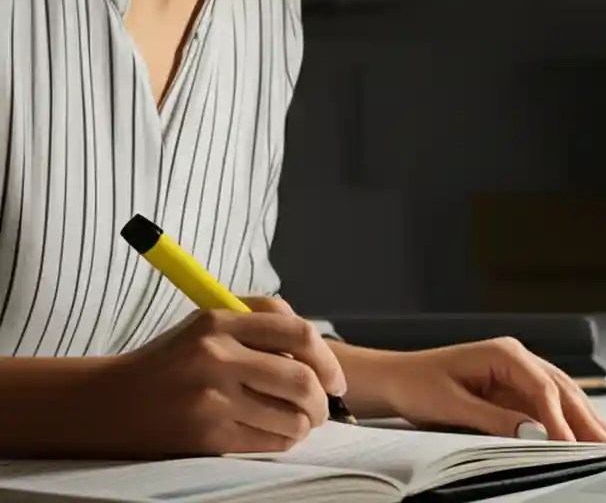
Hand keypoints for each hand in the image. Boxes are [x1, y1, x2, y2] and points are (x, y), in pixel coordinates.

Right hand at [98, 297, 346, 455]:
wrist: (112, 402)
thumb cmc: (173, 361)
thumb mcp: (209, 326)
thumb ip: (260, 325)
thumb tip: (319, 351)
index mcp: (220, 322)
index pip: (298, 333)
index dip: (327, 359)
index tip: (335, 380)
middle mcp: (217, 356)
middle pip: (302, 379)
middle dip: (323, 400)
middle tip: (323, 410)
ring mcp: (213, 397)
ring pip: (291, 417)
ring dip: (306, 424)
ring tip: (301, 423)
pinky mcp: (208, 434)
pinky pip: (270, 442)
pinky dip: (285, 441)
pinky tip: (277, 435)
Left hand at [381, 337, 605, 443]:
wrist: (397, 379)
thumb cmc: (418, 384)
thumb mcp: (452, 404)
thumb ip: (494, 418)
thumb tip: (532, 433)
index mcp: (504, 353)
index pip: (543, 387)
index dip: (561, 418)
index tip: (574, 444)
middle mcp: (518, 358)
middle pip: (563, 389)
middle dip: (589, 420)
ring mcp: (520, 373)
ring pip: (563, 397)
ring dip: (587, 421)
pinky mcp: (516, 389)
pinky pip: (549, 407)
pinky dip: (568, 423)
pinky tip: (586, 437)